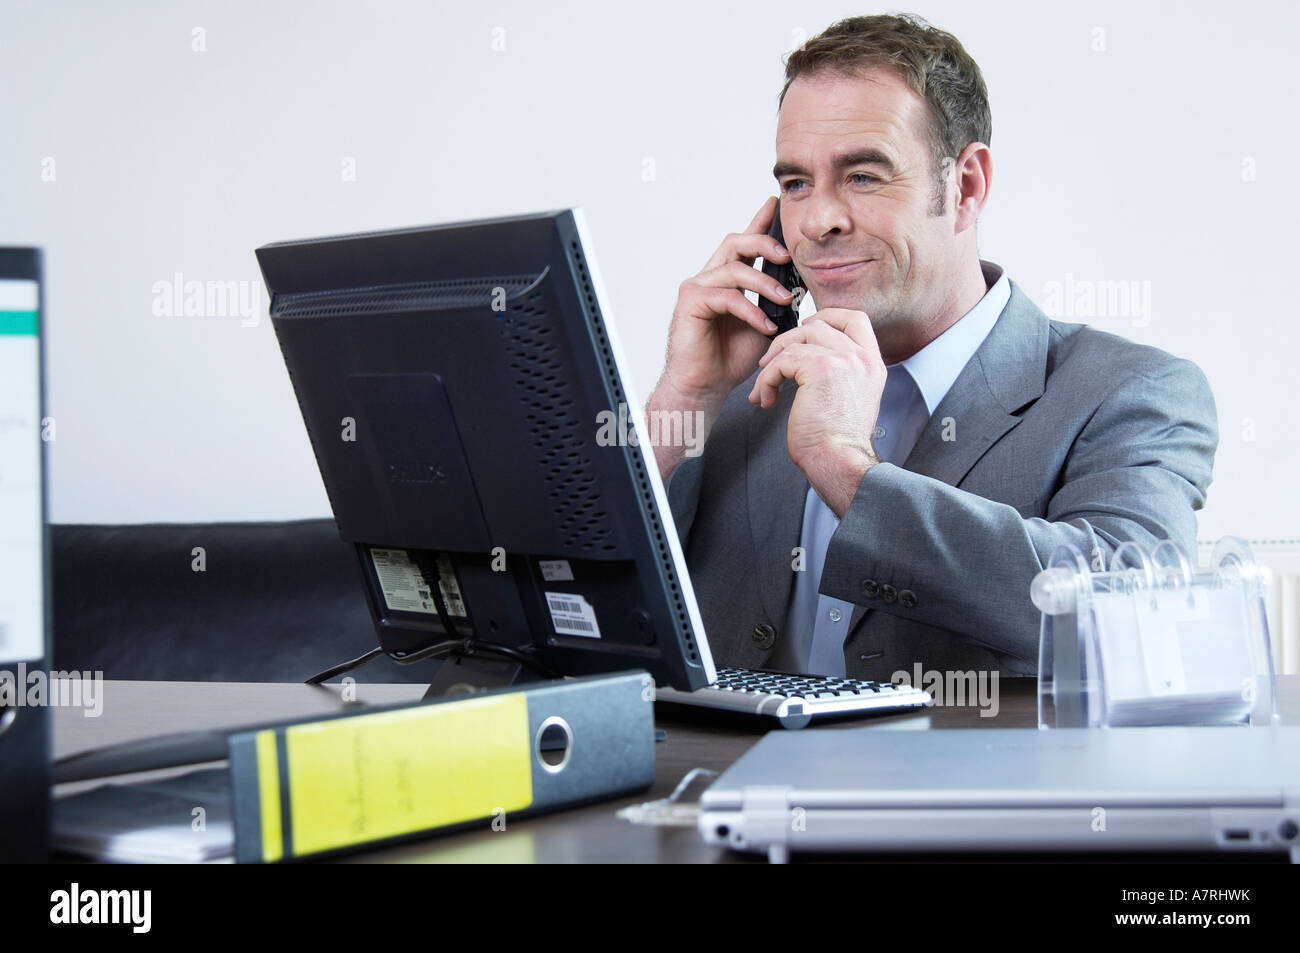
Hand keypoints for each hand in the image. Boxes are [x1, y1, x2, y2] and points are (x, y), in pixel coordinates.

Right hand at [657, 196, 797, 407]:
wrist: (704, 387)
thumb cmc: (729, 359)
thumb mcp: (765, 325)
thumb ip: (775, 304)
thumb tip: (798, 289)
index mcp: (727, 280)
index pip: (744, 244)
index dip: (759, 222)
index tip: (775, 204)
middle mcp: (710, 277)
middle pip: (736, 241)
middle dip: (764, 242)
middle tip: (786, 255)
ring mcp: (697, 287)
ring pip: (734, 268)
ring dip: (764, 283)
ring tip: (784, 300)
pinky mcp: (690, 302)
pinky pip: (727, 296)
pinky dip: (750, 310)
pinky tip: (764, 325)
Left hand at [748, 309, 886, 515]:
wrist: (839, 461)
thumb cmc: (837, 441)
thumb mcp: (850, 397)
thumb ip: (840, 372)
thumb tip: (809, 358)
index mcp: (872, 364)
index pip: (855, 318)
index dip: (826, 317)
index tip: (804, 332)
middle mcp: (862, 358)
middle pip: (820, 324)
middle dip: (789, 339)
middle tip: (773, 361)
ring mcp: (844, 360)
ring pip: (797, 340)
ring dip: (773, 362)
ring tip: (765, 387)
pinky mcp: (821, 368)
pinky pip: (783, 361)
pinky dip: (767, 379)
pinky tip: (766, 399)